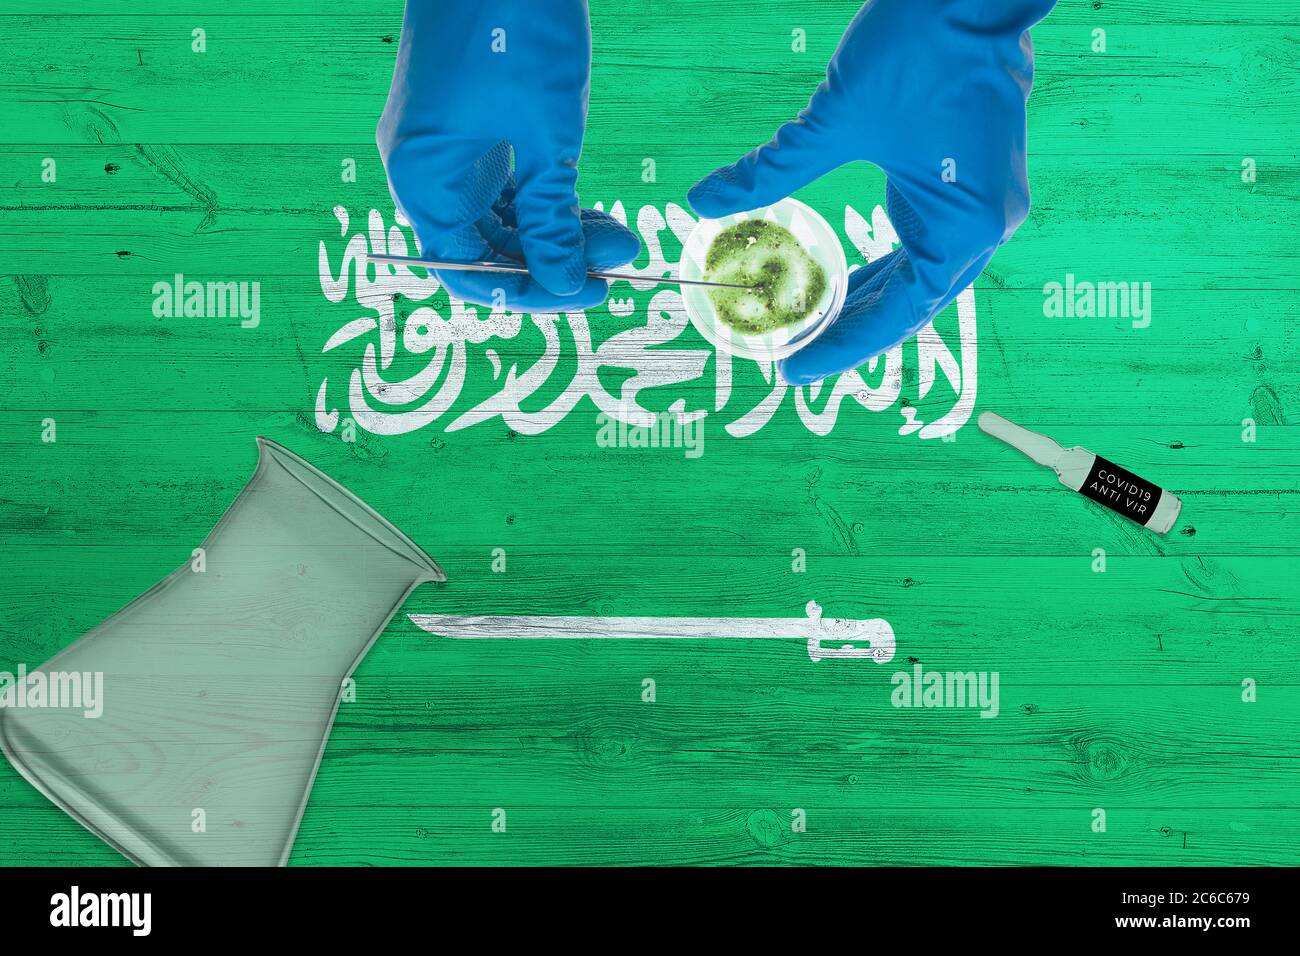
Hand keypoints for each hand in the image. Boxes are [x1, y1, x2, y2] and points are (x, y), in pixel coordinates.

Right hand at [377, 0, 639, 310]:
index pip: (467, 271)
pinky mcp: (467, 126)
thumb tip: (564, 284)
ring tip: (618, 233)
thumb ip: (551, 218)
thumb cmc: (514, 27)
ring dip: (556, 231)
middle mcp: (425, 170)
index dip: (526, 293)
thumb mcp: (546, 137)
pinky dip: (545, 200)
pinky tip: (591, 208)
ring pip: (499, 218)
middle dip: (552, 260)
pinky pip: (502, 184)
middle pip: (485, 248)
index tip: (585, 293)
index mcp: (424, 180)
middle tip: (617, 263)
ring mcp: (445, 146)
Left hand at [688, 0, 1055, 382]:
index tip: (791, 370)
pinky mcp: (973, 185)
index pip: (897, 314)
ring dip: (868, 302)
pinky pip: (927, 246)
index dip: (842, 348)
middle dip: (850, 332)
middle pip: (911, 305)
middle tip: (792, 356)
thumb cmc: (915, 48)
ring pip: (920, 279)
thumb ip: (771, 169)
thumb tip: (702, 199)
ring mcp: (983, 207)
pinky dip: (887, 267)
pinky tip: (847, 281)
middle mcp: (982, 228)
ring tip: (812, 328)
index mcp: (961, 228)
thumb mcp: (833, 120)